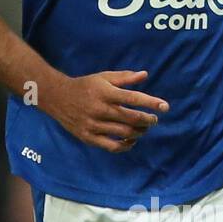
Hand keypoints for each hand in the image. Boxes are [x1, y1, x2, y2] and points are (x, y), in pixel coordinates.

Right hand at [46, 69, 168, 152]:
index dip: (151, 103)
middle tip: (154, 119)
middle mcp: (100, 109)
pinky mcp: (88, 137)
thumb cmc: (85, 85)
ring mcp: (93, 125)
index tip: (165, 106)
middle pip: (132, 118)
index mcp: (105, 92)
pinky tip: (131, 140)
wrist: (57, 97)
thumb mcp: (104, 77)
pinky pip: (112, 146)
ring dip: (139, 131)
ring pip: (124, 133)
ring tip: (144, 128)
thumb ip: (125, 77)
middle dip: (148, 120)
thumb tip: (145, 75)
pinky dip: (126, 145)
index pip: (133, 98)